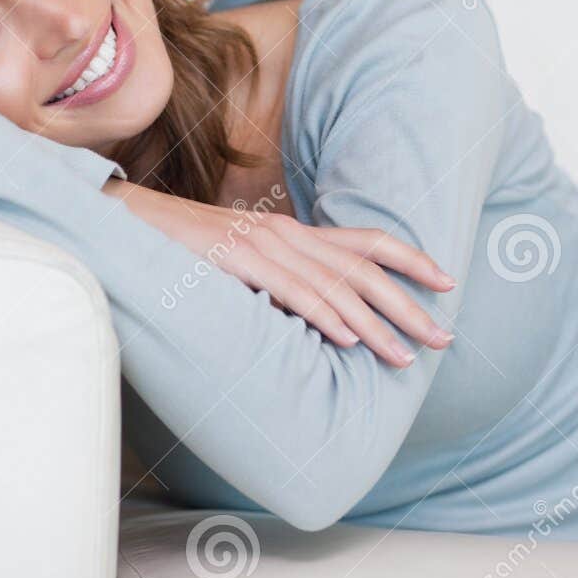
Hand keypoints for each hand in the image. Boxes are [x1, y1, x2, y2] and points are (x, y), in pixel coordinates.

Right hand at [102, 180, 454, 367]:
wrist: (130, 222)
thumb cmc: (183, 251)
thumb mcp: (242, 261)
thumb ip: (279, 280)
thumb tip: (319, 316)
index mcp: (292, 232)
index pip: (366, 241)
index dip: (411, 259)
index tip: (447, 282)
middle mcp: (286, 233)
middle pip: (364, 267)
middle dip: (409, 305)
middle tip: (444, 337)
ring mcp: (264, 245)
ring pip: (335, 285)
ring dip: (375, 324)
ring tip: (402, 355)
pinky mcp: (238, 259)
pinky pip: (292, 289)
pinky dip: (325, 314)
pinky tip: (348, 337)